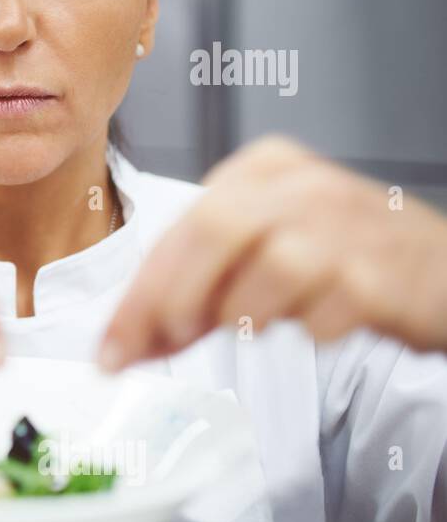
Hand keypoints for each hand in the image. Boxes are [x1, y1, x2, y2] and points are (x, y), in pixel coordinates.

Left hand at [100, 136, 446, 369]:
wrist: (440, 273)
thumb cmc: (343, 261)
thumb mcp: (261, 257)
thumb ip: (194, 294)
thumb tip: (124, 345)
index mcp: (262, 170)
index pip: (178, 228)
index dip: (136, 295)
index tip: (108, 350)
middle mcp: (303, 186)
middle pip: (212, 231)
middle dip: (174, 297)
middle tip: (163, 343)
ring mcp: (347, 225)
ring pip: (267, 269)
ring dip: (242, 314)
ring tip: (256, 323)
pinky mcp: (382, 274)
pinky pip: (322, 314)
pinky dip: (306, 331)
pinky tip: (317, 325)